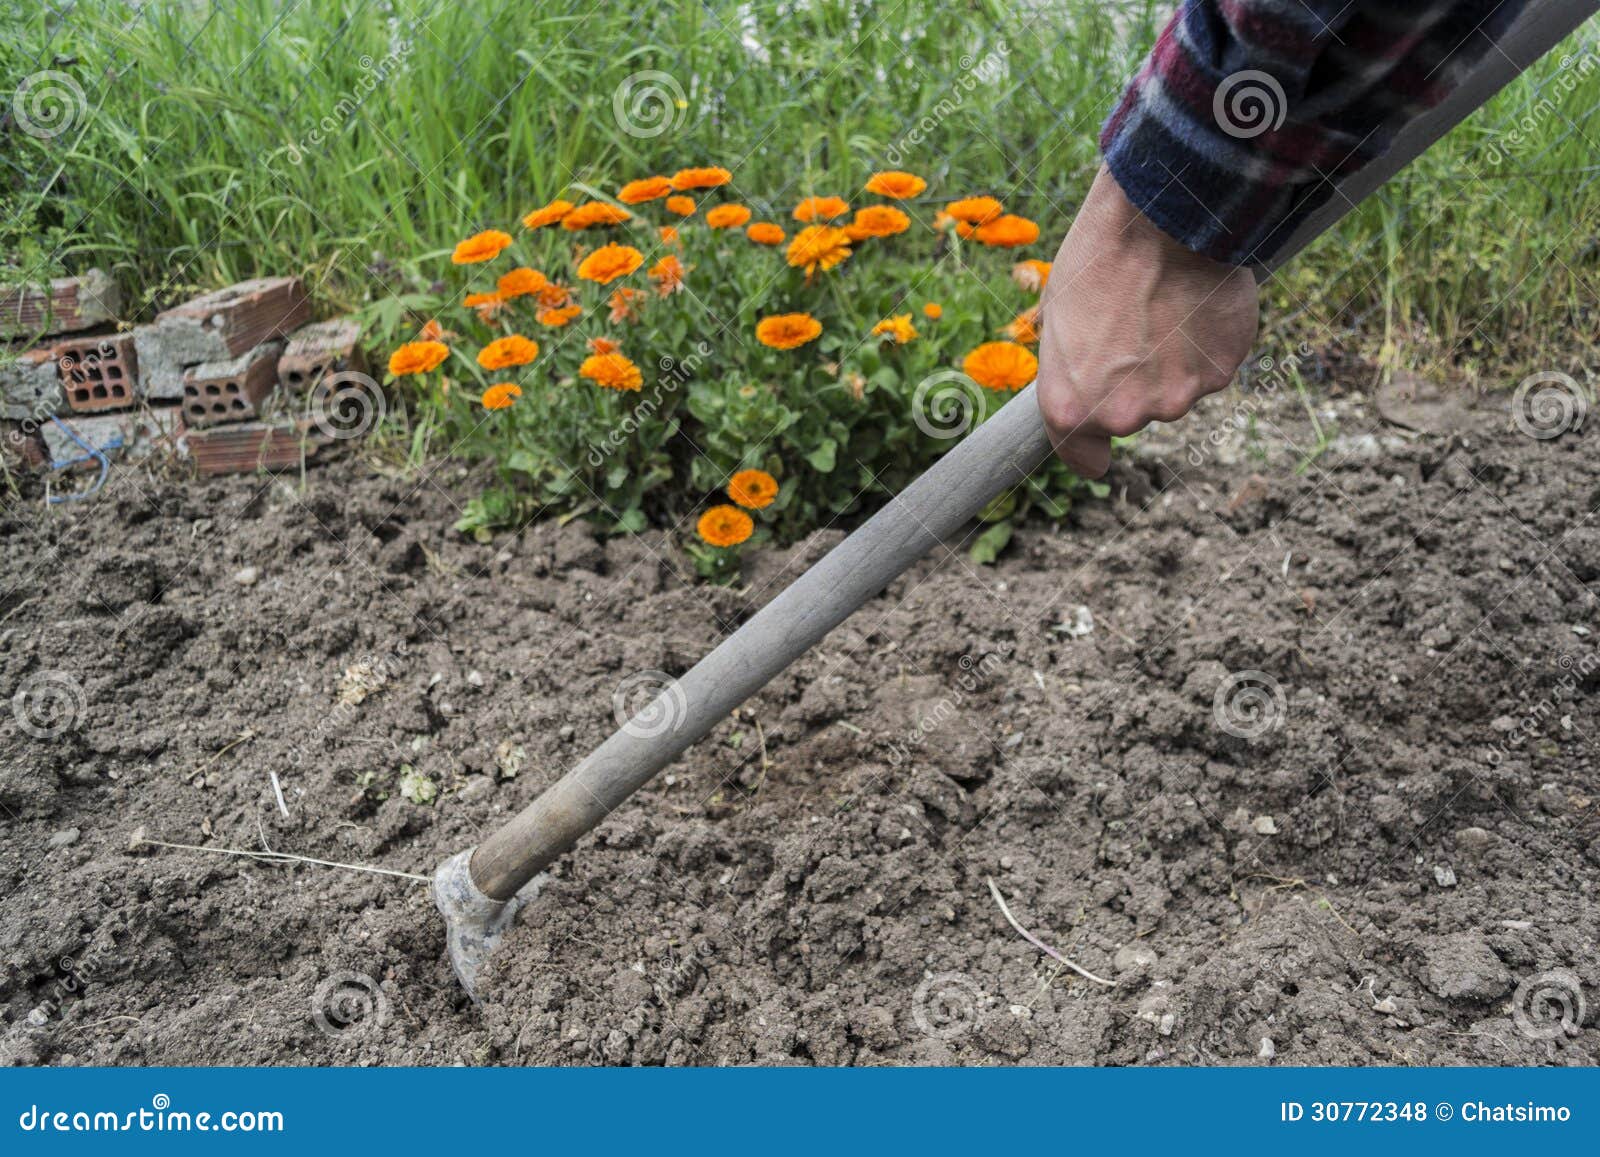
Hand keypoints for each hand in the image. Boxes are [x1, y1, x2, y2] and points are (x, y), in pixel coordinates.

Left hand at [1035, 165, 1258, 475]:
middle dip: (1132, 384)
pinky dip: (1205, 345)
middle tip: (1133, 328)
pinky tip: (1194, 305)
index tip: (1095, 454)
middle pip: (1132, 416)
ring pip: (1174, 391)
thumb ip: (1070, 374)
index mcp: (1072, 407)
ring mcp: (1176, 398)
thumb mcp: (1057, 321)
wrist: (1159, 219)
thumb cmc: (1096, 262)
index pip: (1082, 456)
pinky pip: (1210, 368)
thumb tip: (1084, 397)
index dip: (1089, 451)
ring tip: (1164, 308)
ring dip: (1171, 362)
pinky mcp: (1219, 375)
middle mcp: (1123, 415)